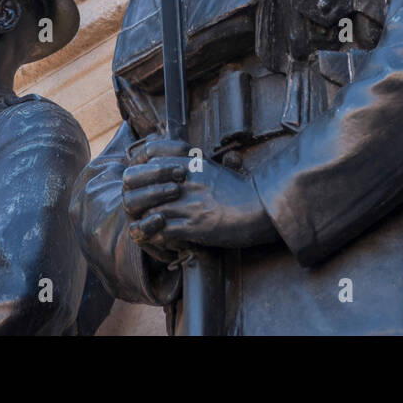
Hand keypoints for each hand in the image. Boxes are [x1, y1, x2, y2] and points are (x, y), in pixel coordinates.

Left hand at [122, 137, 276, 251]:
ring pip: (151, 211)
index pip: (150, 164)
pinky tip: (164, 239)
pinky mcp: (197, 225)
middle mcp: (187, 182)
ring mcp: (191, 203)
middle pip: (145, 188)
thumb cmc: (241, 190)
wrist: (263, 207)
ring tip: (151, 228)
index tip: (142, 188)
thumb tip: (173, 167)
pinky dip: (160, 237)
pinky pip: (165, 231)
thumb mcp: (213, 169)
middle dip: (139, 202)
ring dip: (148, 222)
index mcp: (190, 165)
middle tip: (141, 211)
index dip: (142, 178)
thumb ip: (191, 166)